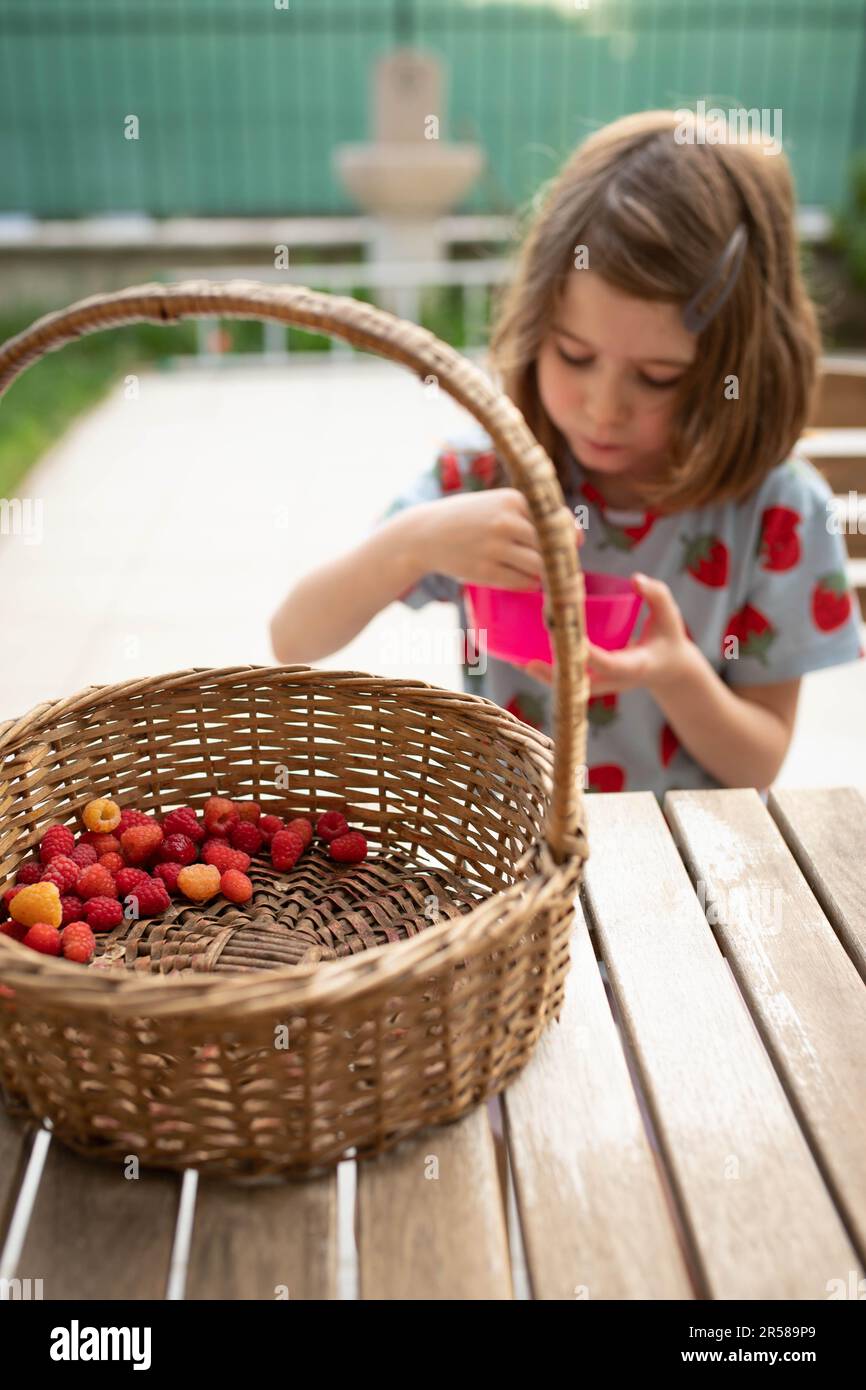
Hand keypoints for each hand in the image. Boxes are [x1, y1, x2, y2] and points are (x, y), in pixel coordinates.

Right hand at [417, 490, 582, 591]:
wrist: (426, 533)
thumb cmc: (471, 518)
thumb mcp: (499, 504)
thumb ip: (533, 516)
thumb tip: (577, 537)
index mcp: (513, 500)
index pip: (558, 521)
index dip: (570, 536)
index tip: (573, 544)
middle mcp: (506, 522)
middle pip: (552, 546)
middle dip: (560, 557)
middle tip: (561, 565)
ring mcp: (495, 548)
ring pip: (540, 566)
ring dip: (546, 573)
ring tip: (541, 572)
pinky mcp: (485, 572)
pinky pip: (523, 582)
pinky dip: (529, 583)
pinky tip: (521, 576)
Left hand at [522, 572, 695, 696]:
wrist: (668, 670)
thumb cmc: (669, 639)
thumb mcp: (670, 617)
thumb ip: (657, 596)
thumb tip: (635, 579)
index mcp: (633, 667)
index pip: (607, 663)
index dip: (589, 655)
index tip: (570, 642)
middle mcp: (613, 680)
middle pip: (580, 682)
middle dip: (556, 672)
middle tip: (530, 661)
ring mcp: (602, 685)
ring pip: (569, 685)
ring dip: (545, 675)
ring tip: (519, 662)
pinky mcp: (592, 682)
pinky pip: (566, 679)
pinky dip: (547, 671)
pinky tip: (523, 660)